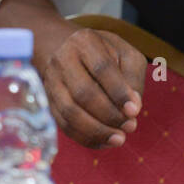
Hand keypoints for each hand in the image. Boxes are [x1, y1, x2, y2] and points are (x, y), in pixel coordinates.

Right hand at [38, 28, 146, 148]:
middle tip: (130, 126)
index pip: (102, 68)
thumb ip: (133, 77)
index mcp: (85, 41)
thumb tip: (133, 107)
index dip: (119, 92)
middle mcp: (62, 59)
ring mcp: (51, 81)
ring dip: (97, 130)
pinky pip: (64, 124)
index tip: (134, 111)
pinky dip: (85, 138)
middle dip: (109, 114)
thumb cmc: (106, 54)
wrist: (69, 51)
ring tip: (119, 138)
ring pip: (70, 112)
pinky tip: (105, 142)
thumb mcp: (126, 55)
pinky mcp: (48, 102)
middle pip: (83, 92)